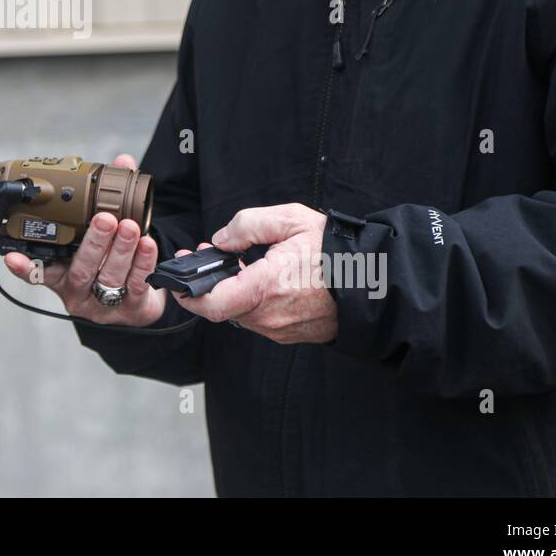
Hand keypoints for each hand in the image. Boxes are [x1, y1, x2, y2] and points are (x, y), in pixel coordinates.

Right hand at [3, 154, 167, 326]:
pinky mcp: (130, 310)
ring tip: (130, 227)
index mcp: (62, 272)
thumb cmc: (111, 262)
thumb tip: (122, 162)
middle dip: (94, 243)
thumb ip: (111, 197)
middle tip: (104, 219)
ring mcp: (102, 303)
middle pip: (81, 269)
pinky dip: (143, 263)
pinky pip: (136, 285)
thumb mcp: (102, 235)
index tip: (12, 257)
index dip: (24, 266)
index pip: (38, 272)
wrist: (138, 303)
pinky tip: (147, 245)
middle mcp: (78, 290)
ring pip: (109, 277)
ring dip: (121, 250)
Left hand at [172, 203, 337, 343]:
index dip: (189, 295)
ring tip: (237, 262)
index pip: (211, 305)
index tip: (179, 280)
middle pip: (223, 308)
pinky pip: (261, 320)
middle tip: (208, 255)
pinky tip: (260, 278)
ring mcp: (282, 330)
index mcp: (266, 288)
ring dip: (232, 291)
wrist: (375, 280)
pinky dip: (253, 301)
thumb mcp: (290, 219)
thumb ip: (247, 225)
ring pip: (241, 314)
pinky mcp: (292, 335)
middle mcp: (270, 317)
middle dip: (210, 283)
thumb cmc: (335, 250)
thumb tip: (221, 241)